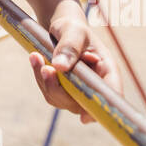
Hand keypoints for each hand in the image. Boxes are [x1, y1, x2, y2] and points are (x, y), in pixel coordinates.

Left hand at [28, 2, 122, 123]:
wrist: (62, 28)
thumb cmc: (73, 27)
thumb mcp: (73, 30)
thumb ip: (69, 47)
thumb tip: (59, 68)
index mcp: (107, 70)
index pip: (110, 94)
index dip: (101, 108)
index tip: (85, 118)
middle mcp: (95, 85)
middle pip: (80, 102)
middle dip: (59, 89)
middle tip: (45, 68)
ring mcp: (79, 91)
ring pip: (61, 100)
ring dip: (46, 81)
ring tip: (35, 56)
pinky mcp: (65, 92)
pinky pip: (51, 93)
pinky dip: (41, 78)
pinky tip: (35, 59)